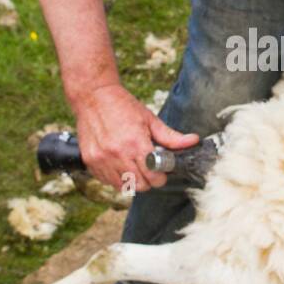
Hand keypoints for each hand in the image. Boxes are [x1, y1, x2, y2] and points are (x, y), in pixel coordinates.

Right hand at [73, 83, 197, 191]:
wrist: (93, 97)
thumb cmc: (123, 106)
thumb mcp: (150, 119)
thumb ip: (171, 136)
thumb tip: (193, 141)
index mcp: (135, 143)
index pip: (153, 177)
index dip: (160, 177)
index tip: (160, 171)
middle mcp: (117, 154)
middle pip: (140, 185)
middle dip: (148, 180)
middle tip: (148, 169)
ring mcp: (101, 160)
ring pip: (122, 186)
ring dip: (131, 180)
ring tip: (133, 165)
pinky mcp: (90, 161)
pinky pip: (107, 181)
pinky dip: (115, 177)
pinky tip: (118, 163)